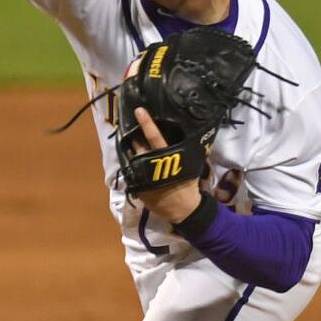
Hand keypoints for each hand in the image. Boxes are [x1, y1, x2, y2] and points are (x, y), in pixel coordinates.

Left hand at [131, 107, 203, 223]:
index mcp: (166, 158)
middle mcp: (151, 165)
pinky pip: (131, 173)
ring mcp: (142, 177)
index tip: (139, 111)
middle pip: (139, 146)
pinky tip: (133, 163)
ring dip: (131, 150)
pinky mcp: (138, 187)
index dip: (147, 123)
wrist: (183, 210)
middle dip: (134, 136)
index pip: (155, 137)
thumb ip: (184, 151)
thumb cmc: (188, 185)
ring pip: (132, 158)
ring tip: (130, 143)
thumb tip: (183, 135)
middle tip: (132, 127)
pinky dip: (132, 167)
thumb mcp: (190, 165)